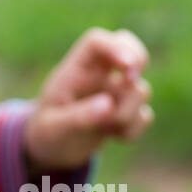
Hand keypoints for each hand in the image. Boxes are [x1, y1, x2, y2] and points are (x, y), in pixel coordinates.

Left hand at [22, 27, 153, 174]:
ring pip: (139, 90)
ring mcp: (114, 91)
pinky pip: (143, 116)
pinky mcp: (126, 111)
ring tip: (106, 129)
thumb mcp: (55, 127)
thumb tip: (109, 105)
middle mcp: (97, 75)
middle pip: (126, 44)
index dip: (116, 47)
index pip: (96, 43)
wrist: (52, 149)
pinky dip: (133, 130)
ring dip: (128, 113)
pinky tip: (114, 136)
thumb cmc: (48, 131)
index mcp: (75, 70)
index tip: (128, 67)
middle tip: (130, 81)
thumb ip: (79, 116)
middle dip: (138, 59)